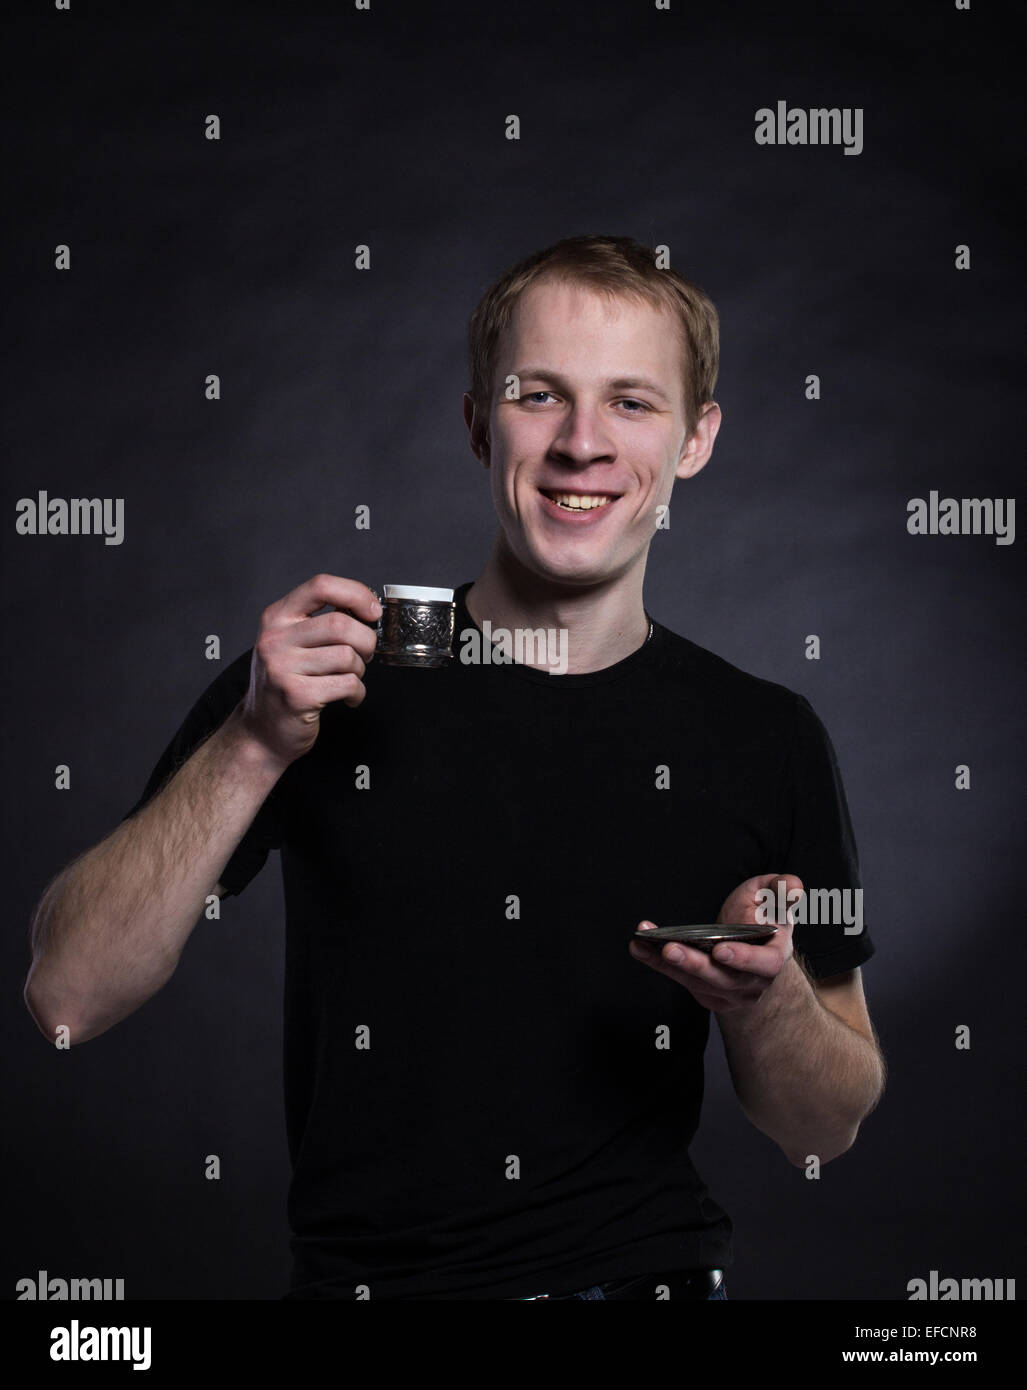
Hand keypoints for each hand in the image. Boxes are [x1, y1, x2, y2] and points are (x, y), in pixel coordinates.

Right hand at [240, 574, 379, 767]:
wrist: (261, 731)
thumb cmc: (287, 682)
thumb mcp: (293, 642)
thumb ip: (321, 621)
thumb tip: (367, 607)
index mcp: (277, 617)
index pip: (321, 585)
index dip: (356, 594)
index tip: (373, 611)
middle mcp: (275, 639)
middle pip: (341, 624)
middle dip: (366, 641)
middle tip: (365, 654)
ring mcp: (282, 668)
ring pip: (347, 656)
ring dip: (360, 670)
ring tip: (349, 679)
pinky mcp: (296, 696)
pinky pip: (347, 684)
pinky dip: (357, 693)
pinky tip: (348, 698)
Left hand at [628, 872, 803, 1013]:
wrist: (752, 947)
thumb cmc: (763, 918)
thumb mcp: (774, 898)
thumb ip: (783, 889)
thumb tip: (794, 887)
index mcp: (773, 959)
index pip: (763, 965)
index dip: (743, 959)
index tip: (720, 950)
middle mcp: (751, 982)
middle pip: (722, 979)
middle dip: (694, 965)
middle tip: (670, 949)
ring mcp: (727, 992)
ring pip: (696, 981)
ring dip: (667, 964)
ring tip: (644, 944)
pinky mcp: (704, 993)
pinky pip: (679, 979)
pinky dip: (656, 964)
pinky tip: (638, 946)